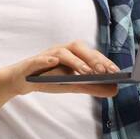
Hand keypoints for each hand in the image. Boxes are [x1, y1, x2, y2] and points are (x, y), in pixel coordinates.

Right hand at [4, 41, 120, 98]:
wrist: (23, 81)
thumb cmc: (49, 79)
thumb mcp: (73, 85)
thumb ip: (93, 87)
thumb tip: (115, 90)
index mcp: (73, 54)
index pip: (91, 54)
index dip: (104, 61)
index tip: (116, 72)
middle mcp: (62, 50)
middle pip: (79, 48)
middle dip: (92, 59)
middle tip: (103, 71)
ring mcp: (47, 54)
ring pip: (62, 52)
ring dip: (75, 60)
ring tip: (85, 72)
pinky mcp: (33, 61)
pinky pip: (40, 59)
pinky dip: (47, 59)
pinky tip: (53, 62)